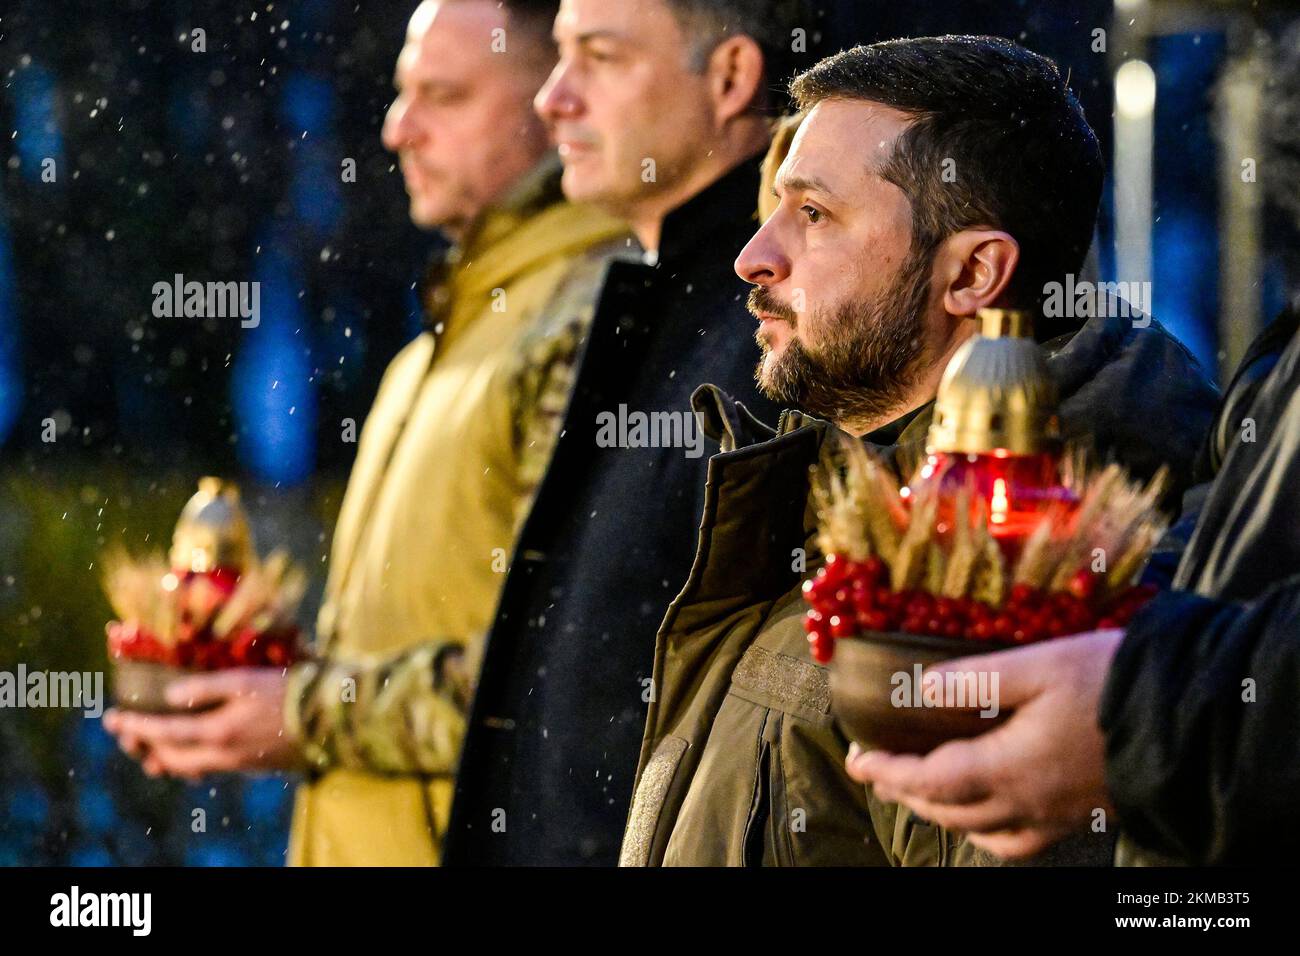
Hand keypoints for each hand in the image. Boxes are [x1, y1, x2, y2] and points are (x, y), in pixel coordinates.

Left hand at [103, 668, 300, 780]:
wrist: (330, 721)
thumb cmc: (289, 692)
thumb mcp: (245, 680)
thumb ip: (206, 687)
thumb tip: (169, 695)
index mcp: (217, 732)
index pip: (163, 732)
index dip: (135, 725)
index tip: (110, 717)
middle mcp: (223, 755)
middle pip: (171, 758)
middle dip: (143, 746)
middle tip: (124, 733)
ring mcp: (239, 764)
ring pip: (190, 768)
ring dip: (164, 759)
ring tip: (148, 750)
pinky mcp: (254, 766)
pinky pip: (210, 769)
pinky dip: (191, 762)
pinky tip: (192, 753)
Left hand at [845, 629, 1124, 859]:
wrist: (1193, 719)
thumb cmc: (1113, 683)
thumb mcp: (1038, 664)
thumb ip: (973, 678)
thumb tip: (918, 687)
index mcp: (1008, 767)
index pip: (928, 780)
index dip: (886, 772)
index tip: (857, 760)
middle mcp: (1026, 801)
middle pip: (947, 810)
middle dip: (904, 791)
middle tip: (876, 771)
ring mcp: (1054, 814)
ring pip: (980, 830)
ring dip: (940, 812)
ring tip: (919, 790)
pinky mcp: (1080, 815)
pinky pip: (1020, 841)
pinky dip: (988, 832)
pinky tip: (986, 814)